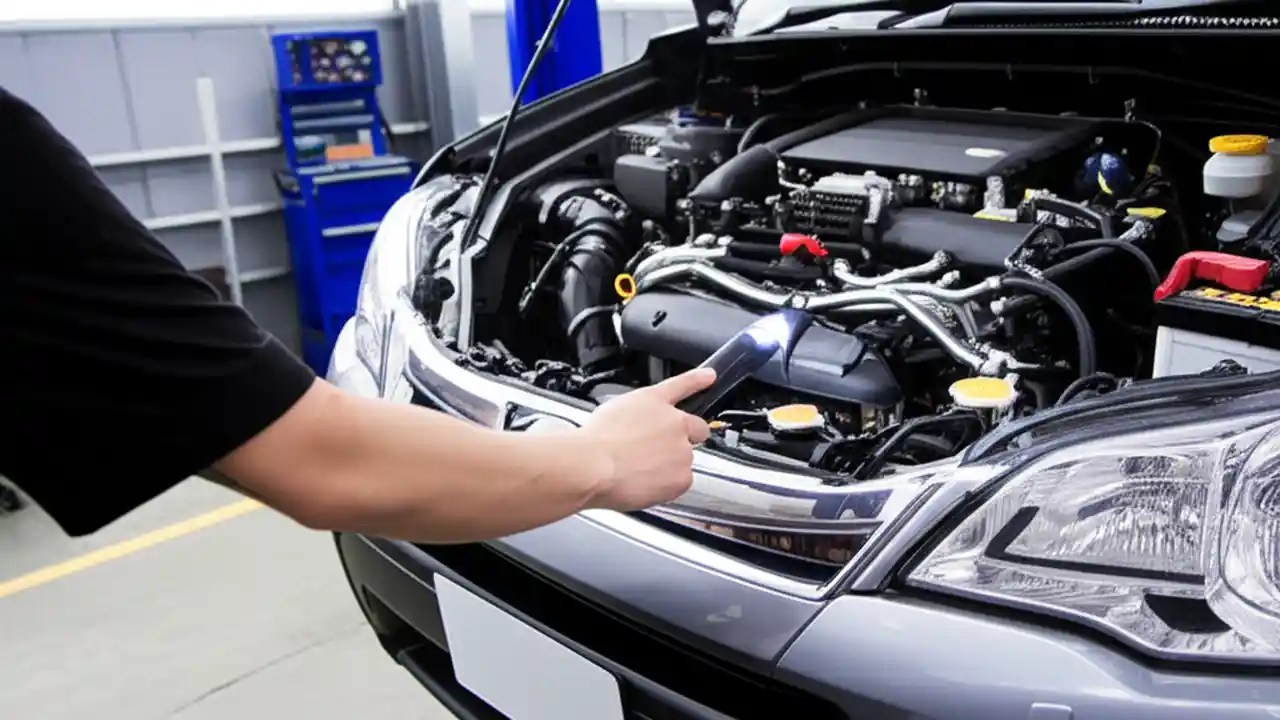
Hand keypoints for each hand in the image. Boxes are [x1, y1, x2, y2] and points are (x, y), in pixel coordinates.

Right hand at [578, 368, 715, 511]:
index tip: (710, 376)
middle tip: (659, 450)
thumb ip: (637, 415)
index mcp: (655, 401)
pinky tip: (643, 483)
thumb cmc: (595, 440)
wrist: (593, 465)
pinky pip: (679, 483)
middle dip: (685, 438)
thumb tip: (642, 426)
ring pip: (684, 459)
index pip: (683, 385)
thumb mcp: (614, 410)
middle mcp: (675, 422)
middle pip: (696, 429)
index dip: (698, 380)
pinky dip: (666, 485)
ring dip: (669, 464)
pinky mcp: (682, 477)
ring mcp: (682, 450)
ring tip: (639, 470)